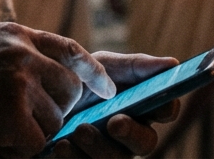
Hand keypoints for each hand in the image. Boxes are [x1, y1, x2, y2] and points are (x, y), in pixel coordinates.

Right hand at [0, 22, 115, 156]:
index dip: (92, 72)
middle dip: (57, 111)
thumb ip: (18, 55)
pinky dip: (17, 148)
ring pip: (55, 120)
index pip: (70, 49)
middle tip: (24, 119)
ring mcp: (19, 81)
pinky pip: (37, 142)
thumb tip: (58, 77)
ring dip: (32, 131)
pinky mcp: (12, 114)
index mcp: (16, 34)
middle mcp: (22, 52)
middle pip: (71, 89)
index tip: (107, 88)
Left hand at [50, 52, 181, 158]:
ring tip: (79, 129)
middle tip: (115, 123)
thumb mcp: (103, 65)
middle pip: (146, 143)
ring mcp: (109, 153)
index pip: (166, 110)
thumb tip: (173, 64)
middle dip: (132, 134)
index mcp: (140, 107)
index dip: (166, 108)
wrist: (40, 94)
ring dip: (100, 146)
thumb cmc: (80, 79)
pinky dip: (75, 157)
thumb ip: (135, 66)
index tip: (157, 104)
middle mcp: (130, 135)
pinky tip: (62, 145)